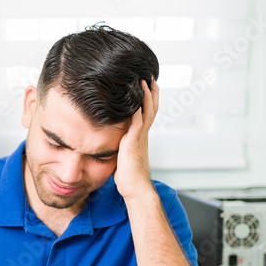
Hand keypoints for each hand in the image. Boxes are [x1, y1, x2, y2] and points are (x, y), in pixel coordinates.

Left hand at [113, 79, 158, 200]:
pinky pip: (137, 121)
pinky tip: (135, 98)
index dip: (149, 100)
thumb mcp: (124, 156)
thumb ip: (121, 147)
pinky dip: (137, 108)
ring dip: (146, 95)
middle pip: (151, 108)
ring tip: (144, 80)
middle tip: (150, 77)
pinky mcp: (134, 141)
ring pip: (146, 111)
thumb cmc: (129, 177)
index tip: (148, 86)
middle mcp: (143, 135)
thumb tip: (114, 144)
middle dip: (151, 92)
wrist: (135, 188)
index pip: (147, 114)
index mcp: (140, 137)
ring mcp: (140, 137)